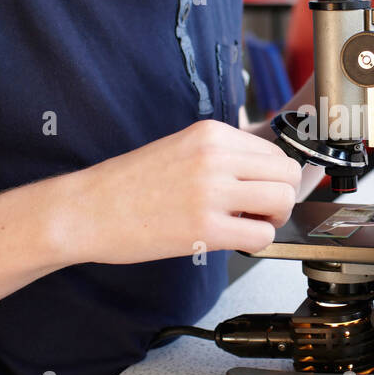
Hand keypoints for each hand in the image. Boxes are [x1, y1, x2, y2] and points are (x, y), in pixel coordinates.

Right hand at [53, 120, 302, 264]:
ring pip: (282, 201)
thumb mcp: (180, 150)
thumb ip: (222, 156)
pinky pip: (262, 234)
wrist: (86, 210)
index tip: (259, 192)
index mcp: (211, 134)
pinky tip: (234, 240)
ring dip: (274, 218)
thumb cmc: (127, 185)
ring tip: (248, 224)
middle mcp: (215, 156)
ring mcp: (211, 191)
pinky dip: (257, 241)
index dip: (273, 176)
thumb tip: (262, 172)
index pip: (273, 150)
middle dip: (282, 196)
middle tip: (261, 211)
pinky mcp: (205, 227)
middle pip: (287, 173)